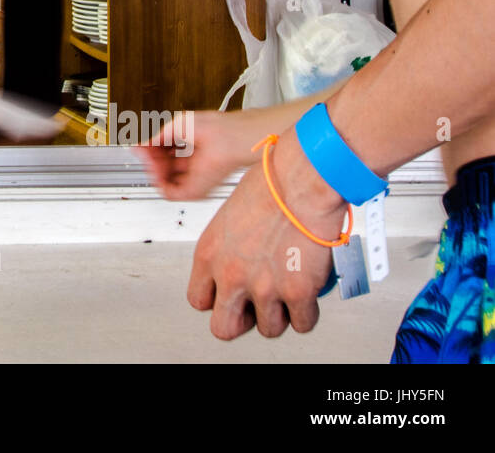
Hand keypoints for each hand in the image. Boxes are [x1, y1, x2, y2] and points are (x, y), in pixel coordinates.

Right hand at [135, 110, 253, 199]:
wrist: (227, 140)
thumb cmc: (213, 128)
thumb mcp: (176, 127)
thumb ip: (156, 140)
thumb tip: (141, 146)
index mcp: (192, 149)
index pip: (166, 155)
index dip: (153, 150)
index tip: (145, 145)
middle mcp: (192, 165)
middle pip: (163, 168)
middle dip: (151, 159)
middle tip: (147, 152)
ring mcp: (193, 179)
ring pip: (163, 181)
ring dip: (153, 169)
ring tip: (151, 159)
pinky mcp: (193, 191)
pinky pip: (167, 192)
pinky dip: (157, 180)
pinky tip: (157, 168)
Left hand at [187, 132, 346, 338]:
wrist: (302, 177)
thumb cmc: (271, 183)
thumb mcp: (230, 216)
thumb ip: (229, 247)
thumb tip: (238, 261)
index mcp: (209, 253)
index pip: (198, 300)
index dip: (216, 301)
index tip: (229, 297)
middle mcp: (231, 273)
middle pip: (224, 328)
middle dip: (241, 321)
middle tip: (256, 310)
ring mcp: (264, 286)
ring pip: (268, 329)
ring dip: (280, 316)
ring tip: (287, 297)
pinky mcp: (297, 292)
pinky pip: (302, 324)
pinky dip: (307, 314)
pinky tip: (309, 298)